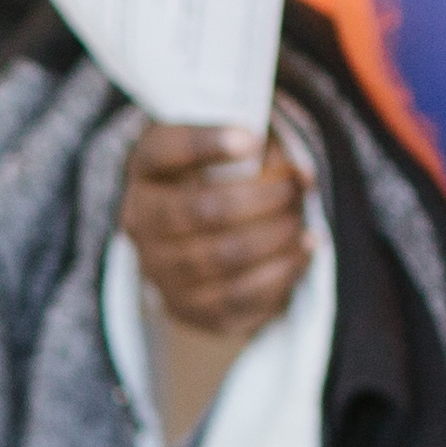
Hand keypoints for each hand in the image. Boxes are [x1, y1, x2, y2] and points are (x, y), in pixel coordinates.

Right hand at [120, 121, 314, 346]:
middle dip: (261, 199)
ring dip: (274, 239)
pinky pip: (237, 298)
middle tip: (292, 191)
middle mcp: (141, 221)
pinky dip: (280, 275)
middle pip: (202, 211)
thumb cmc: (217, 178)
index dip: (207, 144)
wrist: (190, 240)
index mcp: (147, 169)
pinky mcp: (184, 307)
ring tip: (299, 224)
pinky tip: (302, 252)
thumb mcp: (232, 148)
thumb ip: (266, 149)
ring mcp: (158, 270)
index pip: (167, 150)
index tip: (251, 140)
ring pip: (223, 259)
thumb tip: (304, 177)